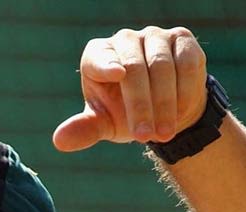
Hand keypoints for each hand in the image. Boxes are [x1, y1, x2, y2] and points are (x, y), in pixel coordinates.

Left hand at [53, 26, 207, 151]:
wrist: (162, 110)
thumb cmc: (124, 115)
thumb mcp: (103, 125)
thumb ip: (84, 130)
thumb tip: (59, 141)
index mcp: (98, 56)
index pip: (99, 57)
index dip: (107, 64)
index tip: (118, 75)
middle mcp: (124, 40)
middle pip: (134, 68)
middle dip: (140, 105)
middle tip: (143, 136)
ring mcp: (154, 36)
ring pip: (162, 67)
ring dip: (163, 104)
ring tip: (163, 134)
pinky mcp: (182, 39)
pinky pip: (186, 63)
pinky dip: (184, 90)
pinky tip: (181, 113)